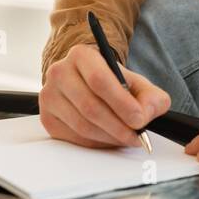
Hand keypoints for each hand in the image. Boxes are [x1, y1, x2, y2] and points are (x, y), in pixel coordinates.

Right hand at [40, 43, 171, 148]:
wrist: (88, 83)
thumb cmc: (112, 82)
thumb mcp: (137, 82)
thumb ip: (150, 97)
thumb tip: (145, 115)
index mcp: (82, 55)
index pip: (99, 80)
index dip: (121, 103)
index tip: (139, 119)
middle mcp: (60, 72)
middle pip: (90, 106)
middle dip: (119, 126)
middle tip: (137, 136)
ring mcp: (50, 96)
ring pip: (83, 126)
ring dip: (110, 137)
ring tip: (127, 137)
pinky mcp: (48, 118)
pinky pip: (75, 138)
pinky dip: (97, 143)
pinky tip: (109, 138)